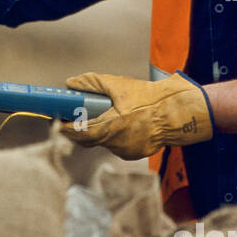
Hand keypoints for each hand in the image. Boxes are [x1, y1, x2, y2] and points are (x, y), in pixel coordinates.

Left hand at [59, 71, 212, 159]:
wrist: (179, 113)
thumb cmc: (150, 98)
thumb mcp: (120, 85)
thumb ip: (93, 83)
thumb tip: (71, 83)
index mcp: (112, 126)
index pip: (79, 133)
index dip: (66, 128)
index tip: (58, 120)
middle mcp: (117, 143)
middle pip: (90, 139)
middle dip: (81, 129)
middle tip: (75, 117)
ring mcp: (127, 150)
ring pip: (104, 142)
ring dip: (101, 131)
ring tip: (106, 115)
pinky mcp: (136, 153)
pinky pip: (118, 145)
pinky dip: (115, 136)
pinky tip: (123, 123)